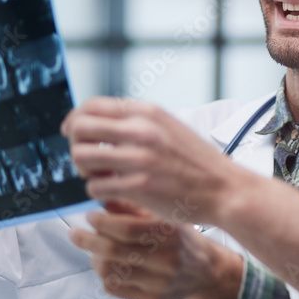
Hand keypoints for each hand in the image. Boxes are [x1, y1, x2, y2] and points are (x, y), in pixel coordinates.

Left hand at [61, 97, 240, 223]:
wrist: (224, 189)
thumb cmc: (197, 162)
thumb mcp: (170, 127)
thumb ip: (139, 122)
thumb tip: (101, 120)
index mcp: (148, 113)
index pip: (92, 106)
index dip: (75, 120)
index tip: (73, 134)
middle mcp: (142, 131)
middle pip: (80, 129)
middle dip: (76, 145)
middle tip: (87, 159)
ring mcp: (141, 159)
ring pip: (82, 157)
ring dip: (85, 170)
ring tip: (100, 177)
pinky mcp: (140, 186)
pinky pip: (96, 186)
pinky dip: (98, 192)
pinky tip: (114, 192)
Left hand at [69, 200, 244, 298]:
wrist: (207, 272)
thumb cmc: (183, 239)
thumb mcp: (167, 216)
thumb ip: (135, 208)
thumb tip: (104, 200)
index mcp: (171, 233)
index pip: (127, 228)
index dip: (102, 222)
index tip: (91, 217)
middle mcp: (168, 258)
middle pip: (114, 251)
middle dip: (88, 241)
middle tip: (76, 234)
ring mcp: (161, 282)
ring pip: (110, 271)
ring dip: (95, 259)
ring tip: (94, 251)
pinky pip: (115, 288)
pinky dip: (105, 276)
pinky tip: (108, 266)